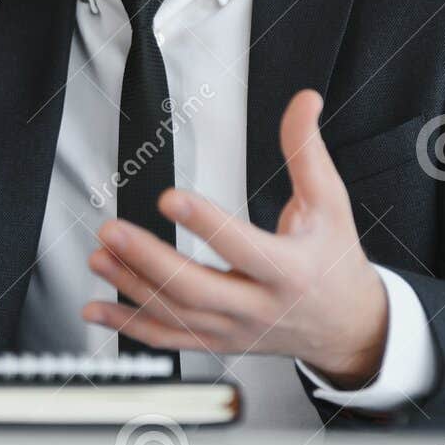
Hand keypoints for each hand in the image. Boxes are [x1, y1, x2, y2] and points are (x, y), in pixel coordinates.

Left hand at [82, 89, 388, 387]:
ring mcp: (235, 330)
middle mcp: (259, 306)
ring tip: (98, 257)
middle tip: (112, 231)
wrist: (347, 327)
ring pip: (176, 316)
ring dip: (131, 288)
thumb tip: (304, 101)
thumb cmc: (335, 260)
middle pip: (196, 290)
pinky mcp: (218, 343)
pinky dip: (129, 326)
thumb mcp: (330, 202)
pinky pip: (168, 340)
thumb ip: (307, 150)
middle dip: (148, 261)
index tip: (169, 197)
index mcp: (289, 270)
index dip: (206, 223)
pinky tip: (97, 310)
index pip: (243, 248)